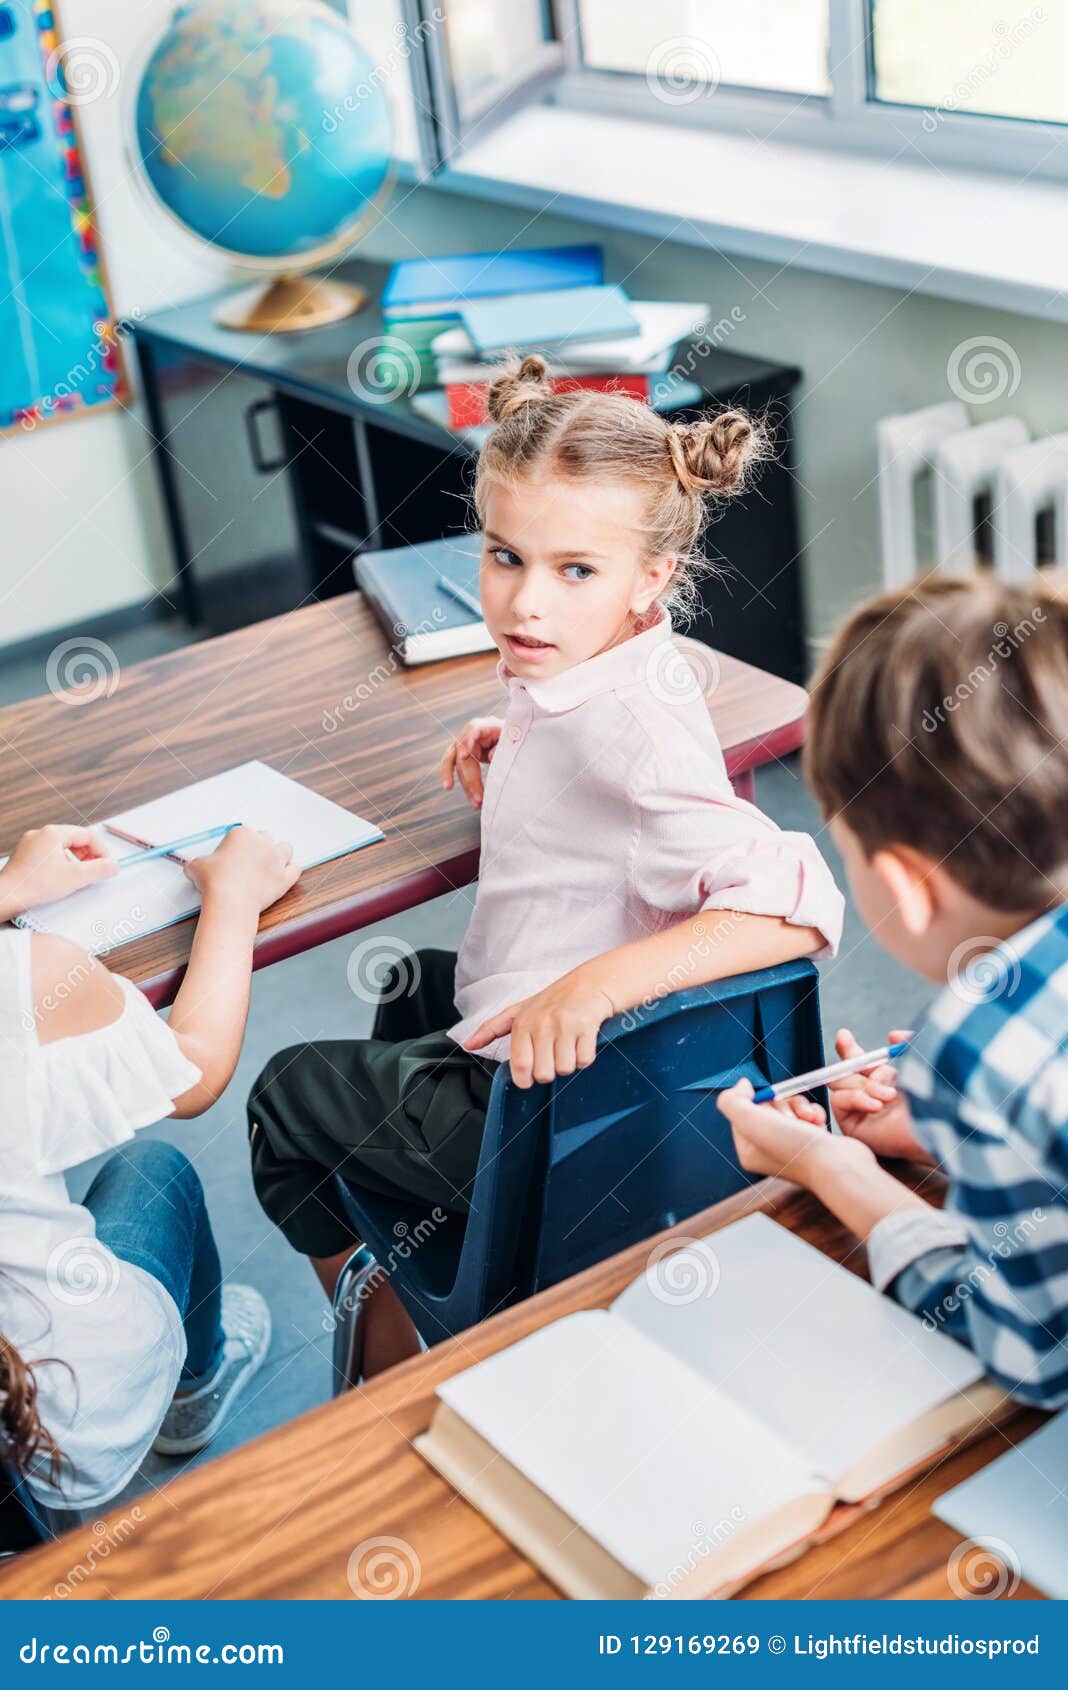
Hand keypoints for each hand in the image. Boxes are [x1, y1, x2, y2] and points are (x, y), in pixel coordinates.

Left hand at [0, 825, 117, 917]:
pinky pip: (49, 854)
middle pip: (75, 839)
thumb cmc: (35, 885)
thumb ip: (100, 870)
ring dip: (76, 859)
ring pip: (62, 847)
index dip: (101, 850)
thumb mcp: (76, 878)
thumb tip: (114, 866)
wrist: (7, 896)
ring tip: (80, 875)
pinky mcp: (25, 856)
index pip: (87, 835)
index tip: (107, 865)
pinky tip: (62, 878)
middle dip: (89, 855)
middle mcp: (40, 834)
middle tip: (95, 871)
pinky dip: (61, 863)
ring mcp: (30, 844)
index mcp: (53, 833)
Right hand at [183, 826, 300, 914]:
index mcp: (242, 834)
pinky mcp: (285, 877)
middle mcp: (262, 842)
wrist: (230, 902)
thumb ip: (198, 863)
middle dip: (257, 846)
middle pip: (264, 837)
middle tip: (247, 861)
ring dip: (279, 854)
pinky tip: (284, 874)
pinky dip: (291, 871)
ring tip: (268, 865)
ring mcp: (277, 859)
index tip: (231, 855)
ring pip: (285, 848)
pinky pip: (295, 868)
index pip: (242, 832)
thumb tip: (194, 867)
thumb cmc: (214, 882)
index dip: (236, 844)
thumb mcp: (196, 867)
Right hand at [439, 716, 502, 808]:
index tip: (464, 756)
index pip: (472, 731)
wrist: (510, 738)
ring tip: (476, 804)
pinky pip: (455, 770)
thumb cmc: (512, 736)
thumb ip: (502, 745)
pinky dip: (460, 783)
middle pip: (463, 756)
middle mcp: (468, 735)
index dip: (467, 742)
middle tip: (480, 798)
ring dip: (465, 786)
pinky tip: (467, 796)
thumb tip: (490, 756)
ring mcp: (462, 747)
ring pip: (454, 765)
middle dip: (470, 779)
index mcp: (481, 726)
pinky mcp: (462, 758)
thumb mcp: (511, 738)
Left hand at [464, 966, 615, 1087]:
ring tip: (569, 1044)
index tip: (532, 1073)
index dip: (527, 1079)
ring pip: (564, 1069)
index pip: (520, 1067)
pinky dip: (585, 1056)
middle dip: (550, 1071)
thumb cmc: (555, 999)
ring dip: (569, 1062)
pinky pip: (584, 1060)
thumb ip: (493, 1028)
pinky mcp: (586, 1026)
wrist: (593, 981)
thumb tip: (469, 1045)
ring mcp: (564, 1024)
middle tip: (554, 1054)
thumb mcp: (521, 1010)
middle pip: (543, 1074)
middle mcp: (541, 1023)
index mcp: (522, 1022)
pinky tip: (582, 1041)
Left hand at [718, 1077, 867, 1183]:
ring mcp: (791, 1146)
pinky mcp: (812, 1140)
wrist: (839, 1166)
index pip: (742, 1112)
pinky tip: (818, 1122)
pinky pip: (807, 1113)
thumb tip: (741, 1086)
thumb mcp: (751, 1122)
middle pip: (767, 1107)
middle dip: (781, 1104)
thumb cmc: (798, 1151)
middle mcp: (768, 1150)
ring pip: (789, 1107)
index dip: (757, 1102)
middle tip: (790, 1117)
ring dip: (800, 1106)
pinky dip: (814, 1113)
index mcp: (749, 1151)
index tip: (768, 1107)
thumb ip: (732, 1101)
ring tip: (808, 1119)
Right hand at [829, 1028, 930, 1161]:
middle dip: (849, 1060)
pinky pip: (838, 1101)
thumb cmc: (936, 1098)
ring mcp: (861, 1112)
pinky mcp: (853, 1126)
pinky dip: (856, 1098)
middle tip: (852, 1049)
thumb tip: (892, 1035)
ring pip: (841, 1083)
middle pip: (844, 1072)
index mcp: (888, 1083)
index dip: (849, 1050)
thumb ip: (909, 1042)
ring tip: (889, 1095)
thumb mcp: (923, 1060)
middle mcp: (873, 1096)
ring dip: (864, 1085)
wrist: (937, 1126)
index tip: (844, 1036)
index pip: (862, 1065)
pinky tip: (877, 1106)